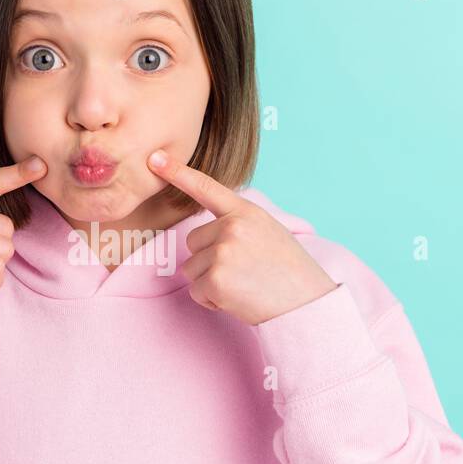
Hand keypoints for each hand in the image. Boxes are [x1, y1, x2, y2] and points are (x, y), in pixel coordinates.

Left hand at [146, 149, 337, 325]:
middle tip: (243, 272)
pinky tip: (238, 299)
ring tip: (244, 286)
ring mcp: (222, 252)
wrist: (307, 305)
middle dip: (209, 259)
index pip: (206, 188)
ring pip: (191, 268)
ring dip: (210, 281)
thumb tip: (209, 233)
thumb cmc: (290, 273)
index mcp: (246, 212)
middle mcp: (232, 227)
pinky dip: (212, 300)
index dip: (178, 172)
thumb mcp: (269, 232)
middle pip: (193, 241)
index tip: (155, 158)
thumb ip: (239, 225)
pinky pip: (196, 291)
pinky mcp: (215, 278)